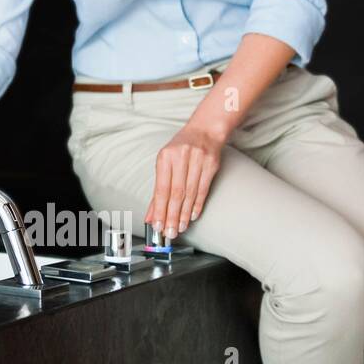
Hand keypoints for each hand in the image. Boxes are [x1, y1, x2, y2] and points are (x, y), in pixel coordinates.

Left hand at [145, 124, 226, 240]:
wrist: (205, 130)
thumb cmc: (181, 149)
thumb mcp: (165, 163)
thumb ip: (158, 189)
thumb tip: (151, 214)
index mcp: (165, 157)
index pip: (161, 188)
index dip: (159, 209)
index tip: (156, 225)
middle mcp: (181, 158)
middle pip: (176, 193)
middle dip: (171, 215)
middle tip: (169, 232)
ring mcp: (198, 160)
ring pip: (190, 193)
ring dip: (184, 214)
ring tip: (180, 228)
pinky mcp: (211, 165)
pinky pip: (203, 189)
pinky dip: (197, 205)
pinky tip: (192, 216)